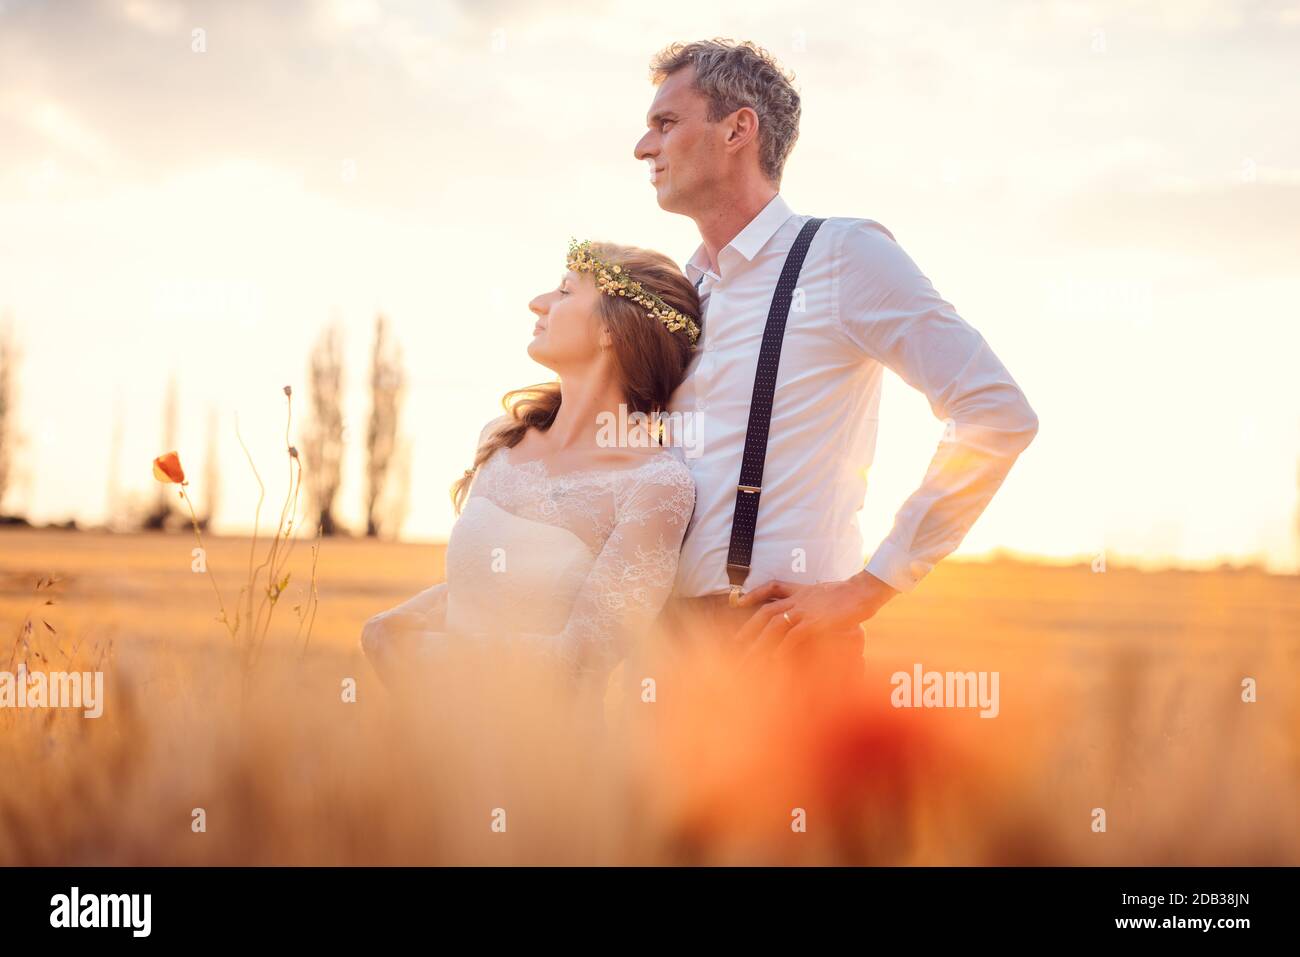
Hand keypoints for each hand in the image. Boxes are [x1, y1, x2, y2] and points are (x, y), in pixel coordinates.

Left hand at [732, 571, 898, 661]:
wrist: (864, 592)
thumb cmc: (850, 595)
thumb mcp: (827, 591)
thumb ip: (813, 599)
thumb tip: (809, 608)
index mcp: (801, 590)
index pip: (772, 587)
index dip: (753, 593)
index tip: (738, 602)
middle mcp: (799, 600)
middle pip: (766, 612)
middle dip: (749, 627)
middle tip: (736, 643)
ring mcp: (806, 610)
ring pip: (775, 626)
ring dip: (760, 642)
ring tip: (749, 656)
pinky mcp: (816, 622)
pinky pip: (794, 636)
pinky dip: (782, 648)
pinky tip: (775, 658)